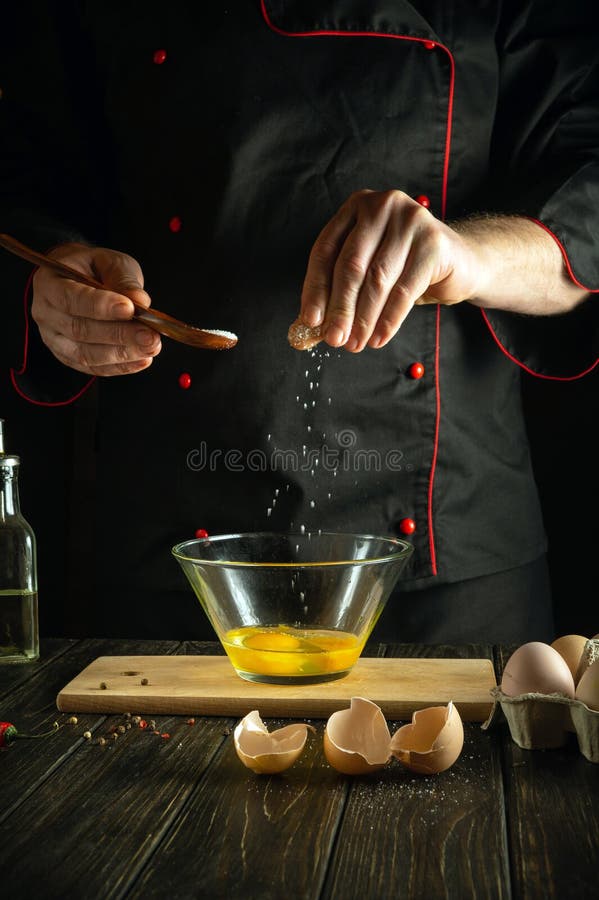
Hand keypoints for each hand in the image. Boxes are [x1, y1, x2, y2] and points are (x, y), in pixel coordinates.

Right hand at [31, 243, 161, 374]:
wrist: (80, 281)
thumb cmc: (94, 269)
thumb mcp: (111, 262)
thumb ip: (124, 280)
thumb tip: (140, 301)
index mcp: (49, 283)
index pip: (71, 298)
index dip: (101, 306)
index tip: (129, 309)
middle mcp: (45, 314)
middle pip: (80, 330)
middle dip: (119, 335)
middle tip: (150, 335)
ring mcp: (54, 339)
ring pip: (86, 354)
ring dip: (122, 354)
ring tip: (151, 348)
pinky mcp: (68, 357)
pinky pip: (94, 367)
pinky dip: (120, 366)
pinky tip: (142, 360)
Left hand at [299, 190, 482, 351]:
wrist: (461, 262)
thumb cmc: (406, 267)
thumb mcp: (369, 270)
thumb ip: (341, 289)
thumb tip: (311, 325)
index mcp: (356, 207)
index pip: (325, 251)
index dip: (316, 288)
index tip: (310, 321)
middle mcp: (382, 206)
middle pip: (351, 265)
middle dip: (340, 308)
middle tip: (334, 339)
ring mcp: (410, 220)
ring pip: (377, 279)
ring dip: (364, 318)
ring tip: (356, 344)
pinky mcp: (434, 242)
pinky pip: (404, 290)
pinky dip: (389, 319)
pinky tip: (379, 338)